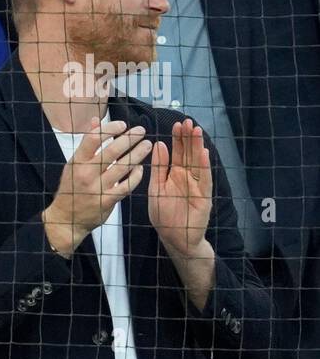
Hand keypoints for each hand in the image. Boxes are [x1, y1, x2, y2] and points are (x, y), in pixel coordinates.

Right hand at [43, 118, 150, 255]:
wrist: (66, 219)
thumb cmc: (71, 189)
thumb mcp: (73, 165)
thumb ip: (87, 143)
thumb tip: (96, 121)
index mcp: (77, 161)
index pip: (93, 138)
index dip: (110, 128)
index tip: (122, 125)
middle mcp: (86, 173)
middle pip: (112, 150)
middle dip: (130, 138)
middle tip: (141, 131)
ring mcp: (97, 187)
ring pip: (123, 166)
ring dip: (138, 153)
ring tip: (147, 145)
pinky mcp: (107, 200)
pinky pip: (127, 185)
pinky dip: (136, 175)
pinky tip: (141, 168)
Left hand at [149, 119, 212, 258]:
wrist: (174, 237)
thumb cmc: (163, 215)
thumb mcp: (155, 189)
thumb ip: (158, 168)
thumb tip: (159, 145)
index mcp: (173, 175)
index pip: (176, 153)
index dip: (177, 139)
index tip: (176, 124)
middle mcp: (186, 177)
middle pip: (188, 154)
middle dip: (188, 138)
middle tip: (187, 121)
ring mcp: (196, 185)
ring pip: (197, 162)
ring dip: (197, 147)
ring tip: (196, 131)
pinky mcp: (204, 196)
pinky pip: (204, 179)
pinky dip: (204, 166)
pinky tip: (203, 153)